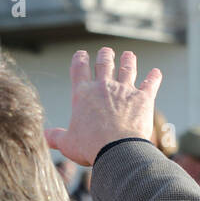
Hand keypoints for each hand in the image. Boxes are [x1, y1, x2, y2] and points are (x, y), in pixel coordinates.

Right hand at [45, 48, 161, 165]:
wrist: (117, 149)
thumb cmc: (89, 147)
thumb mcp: (66, 143)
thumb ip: (55, 136)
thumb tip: (44, 135)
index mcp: (82, 95)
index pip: (79, 70)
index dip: (79, 60)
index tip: (80, 54)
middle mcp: (103, 87)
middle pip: (104, 64)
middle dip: (105, 56)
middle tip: (105, 52)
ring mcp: (125, 90)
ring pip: (127, 68)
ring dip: (128, 61)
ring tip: (128, 55)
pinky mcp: (143, 97)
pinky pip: (150, 83)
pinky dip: (154, 77)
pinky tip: (156, 73)